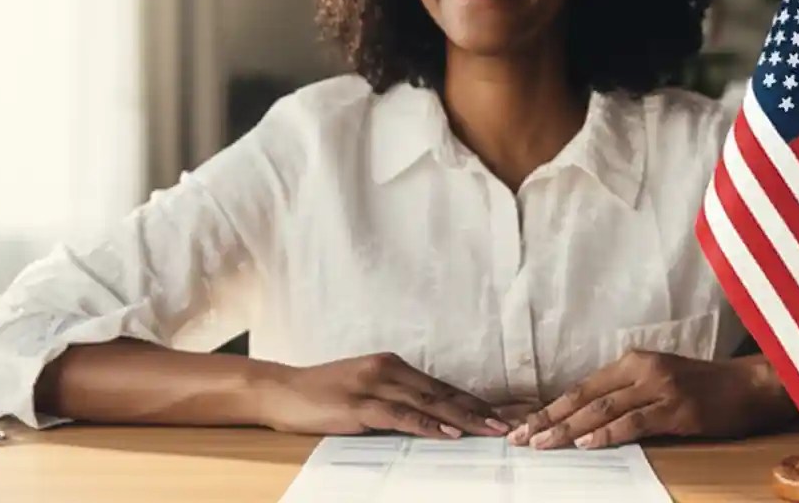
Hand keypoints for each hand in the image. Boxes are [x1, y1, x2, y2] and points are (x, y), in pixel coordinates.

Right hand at [249, 352, 510, 438]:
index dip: (479, 400)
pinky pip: (402, 416)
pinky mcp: (360, 405)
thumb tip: (435, 417)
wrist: (281, 390)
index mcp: (394, 365)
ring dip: (465, 418)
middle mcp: (390, 369)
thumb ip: (398, 399)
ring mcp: (375, 386)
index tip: (509, 410)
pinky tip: (449, 433)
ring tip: (495, 430)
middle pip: (446, 392)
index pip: (446, 385)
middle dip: (484, 408)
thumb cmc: (323, 394)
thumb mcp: (366, 391)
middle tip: (517, 420)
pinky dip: (428, 425)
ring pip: (431, 403)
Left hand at [507, 350, 759, 449]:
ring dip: (569, 429)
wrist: (747, 386)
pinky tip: (587, 443)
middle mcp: (642, 369)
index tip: (524, 424)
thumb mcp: (658, 380)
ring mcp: (660, 388)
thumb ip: (624, 393)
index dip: (550, 407)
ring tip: (544, 444)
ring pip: (603, 409)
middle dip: (549, 419)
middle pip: (584, 397)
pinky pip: (634, 422)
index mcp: (632, 361)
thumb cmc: (701, 387)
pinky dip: (607, 433)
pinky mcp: (677, 409)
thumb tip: (583, 418)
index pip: (581, 387)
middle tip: (522, 438)